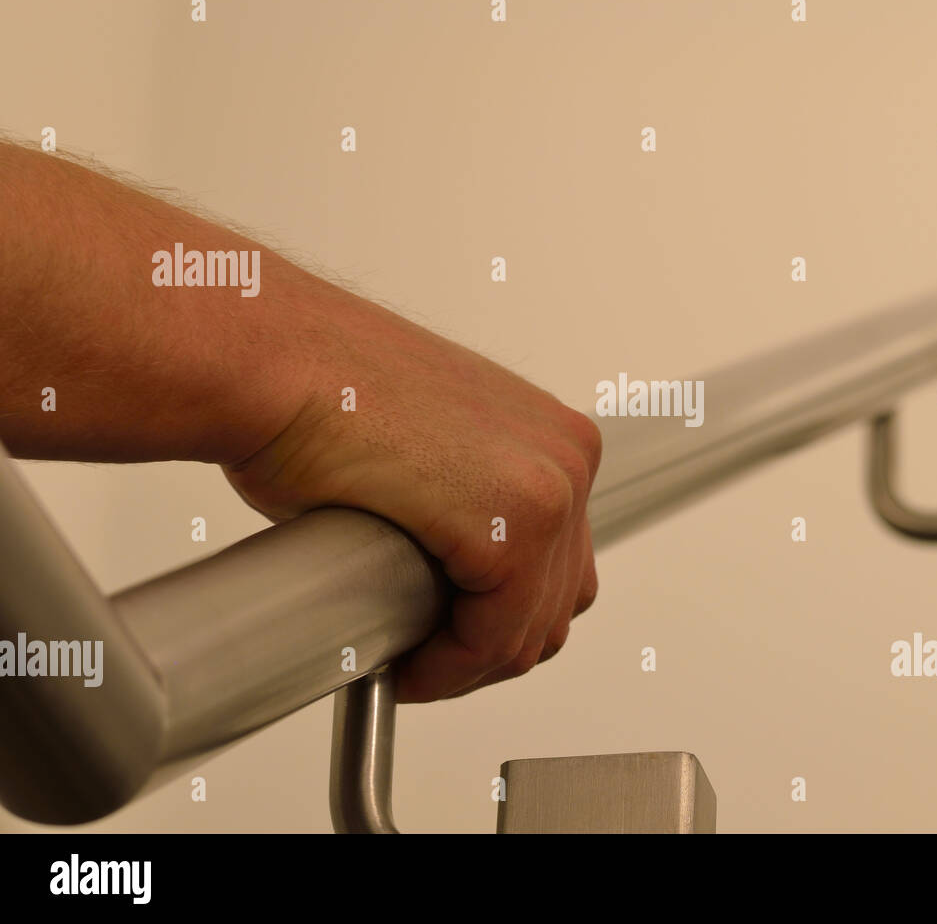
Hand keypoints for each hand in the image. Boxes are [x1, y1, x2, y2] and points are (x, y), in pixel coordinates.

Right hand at [222, 293, 600, 701]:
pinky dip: (449, 669)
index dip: (504, 620)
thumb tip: (453, 579)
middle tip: (423, 661)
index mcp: (555, 437)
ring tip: (408, 666)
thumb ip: (465, 505)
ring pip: (529, 631)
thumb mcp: (429, 453)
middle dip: (487, 649)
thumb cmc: (320, 395)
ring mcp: (550, 490)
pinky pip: (494, 639)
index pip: (561, 566)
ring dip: (466, 665)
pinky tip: (403, 665)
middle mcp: (569, 457)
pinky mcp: (512, 527)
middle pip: (555, 603)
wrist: (273, 362)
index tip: (448, 640)